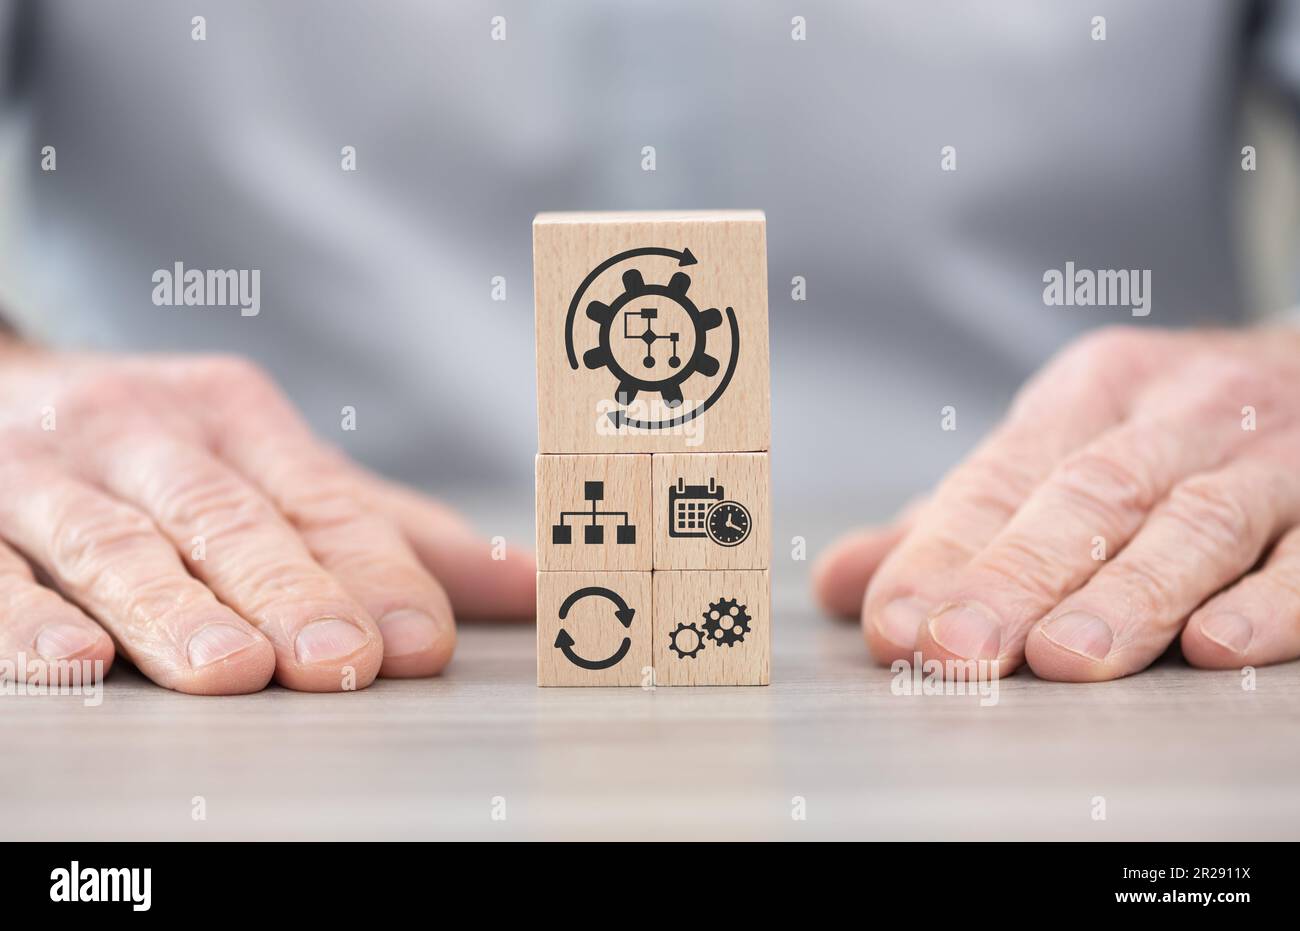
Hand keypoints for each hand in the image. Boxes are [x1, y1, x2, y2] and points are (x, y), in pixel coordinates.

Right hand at [0, 344, 533, 693]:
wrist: (4, 393)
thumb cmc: (173, 457)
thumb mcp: (284, 474)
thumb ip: (397, 535)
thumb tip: (536, 583)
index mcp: (240, 418)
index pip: (322, 502)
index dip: (373, 573)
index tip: (419, 640)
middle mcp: (148, 435)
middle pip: (229, 521)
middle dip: (288, 592)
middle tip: (339, 661)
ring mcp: (52, 474)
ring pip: (119, 543)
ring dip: (175, 609)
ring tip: (230, 671)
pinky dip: (30, 616)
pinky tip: (79, 660)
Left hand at [814, 326, 1299, 680]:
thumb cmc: (1166, 433)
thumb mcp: (1059, 450)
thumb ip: (955, 522)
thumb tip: (841, 584)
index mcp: (1088, 393)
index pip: (1001, 478)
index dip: (943, 554)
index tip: (893, 626)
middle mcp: (1177, 412)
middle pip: (1087, 497)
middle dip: (1015, 577)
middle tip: (957, 649)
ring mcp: (1268, 455)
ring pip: (1194, 522)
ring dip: (1129, 594)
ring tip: (1065, 658)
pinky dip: (1270, 601)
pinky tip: (1218, 648)